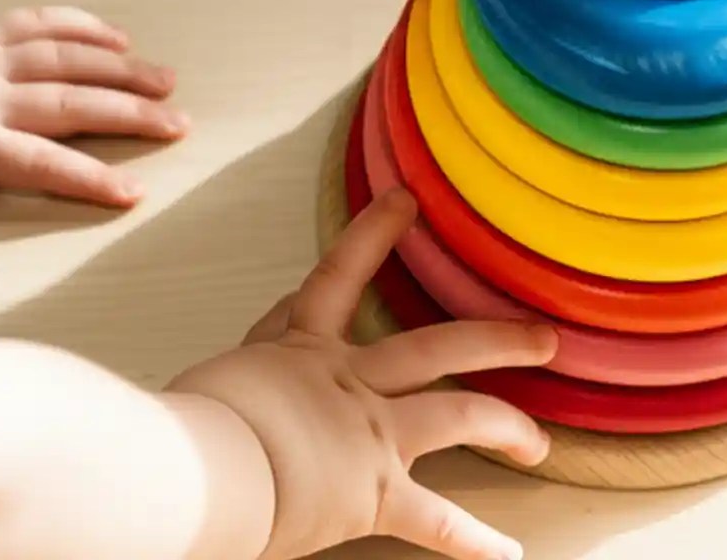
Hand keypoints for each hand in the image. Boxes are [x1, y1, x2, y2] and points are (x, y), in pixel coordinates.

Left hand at [0, 7, 187, 257]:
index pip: (43, 166)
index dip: (90, 180)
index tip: (134, 193)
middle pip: (72, 106)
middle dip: (131, 115)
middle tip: (178, 123)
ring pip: (67, 60)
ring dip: (121, 68)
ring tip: (166, 80)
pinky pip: (38, 23)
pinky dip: (80, 26)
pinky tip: (116, 36)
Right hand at [167, 189, 557, 559]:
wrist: (194, 468)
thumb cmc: (183, 427)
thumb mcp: (219, 371)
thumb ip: (258, 346)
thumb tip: (274, 320)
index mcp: (302, 349)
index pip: (338, 275)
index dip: (373, 234)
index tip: (406, 201)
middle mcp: (350, 381)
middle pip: (439, 347)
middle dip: (496, 340)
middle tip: (543, 337)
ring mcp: (370, 432)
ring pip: (460, 415)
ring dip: (509, 428)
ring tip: (538, 445)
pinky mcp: (374, 489)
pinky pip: (438, 521)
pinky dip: (477, 541)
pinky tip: (510, 554)